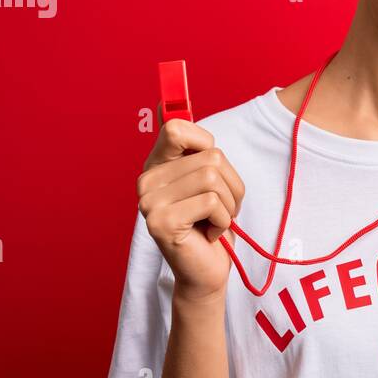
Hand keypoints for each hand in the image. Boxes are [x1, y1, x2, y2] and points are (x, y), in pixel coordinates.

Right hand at [136, 116, 241, 302]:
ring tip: (217, 220)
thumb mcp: (209, 182)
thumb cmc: (210, 225)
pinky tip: (211, 233)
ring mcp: (150, 202)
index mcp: (156, 166)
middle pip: (210, 156)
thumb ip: (197, 150)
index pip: (176, 128)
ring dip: (229, 204)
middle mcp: (146, 181)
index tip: (213, 169)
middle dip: (231, 185)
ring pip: (212, 178)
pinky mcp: (161, 222)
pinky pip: (211, 202)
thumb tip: (171, 104)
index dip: (206, 143)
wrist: (205, 273)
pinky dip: (223, 220)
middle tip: (223, 208)